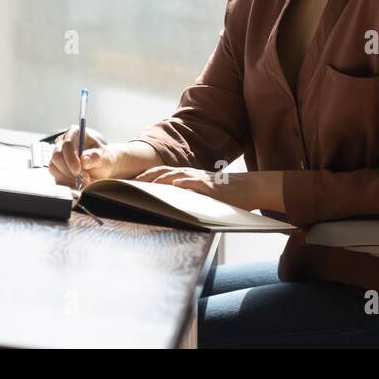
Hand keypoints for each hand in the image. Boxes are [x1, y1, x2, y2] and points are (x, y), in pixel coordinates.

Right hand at [46, 124, 113, 184]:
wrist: (102, 169)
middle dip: (69, 170)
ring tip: (84, 182)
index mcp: (75, 133)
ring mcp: (58, 154)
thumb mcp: (104, 157)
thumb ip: (95, 157)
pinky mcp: (56, 167)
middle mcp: (63, 142)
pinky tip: (77, 184)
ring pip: (54, 167)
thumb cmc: (103, 159)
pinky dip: (66, 182)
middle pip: (57, 156)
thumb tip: (84, 160)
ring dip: (68, 178)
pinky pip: (55, 176)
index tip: (78, 170)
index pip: (67, 144)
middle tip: (84, 179)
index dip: (71, 158)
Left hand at [133, 165, 261, 210]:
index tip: (130, 182)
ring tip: (145, 183)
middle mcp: (191, 175)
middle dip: (146, 176)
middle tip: (130, 183)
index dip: (146, 176)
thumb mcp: (201, 194)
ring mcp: (201, 179)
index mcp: (187, 177)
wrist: (248, 188)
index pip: (161, 173)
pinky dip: (185, 183)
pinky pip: (196, 182)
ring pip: (176, 176)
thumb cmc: (224, 194)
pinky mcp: (211, 186)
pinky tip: (175, 184)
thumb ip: (186, 196)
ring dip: (160, 178)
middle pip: (164, 172)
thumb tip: (168, 205)